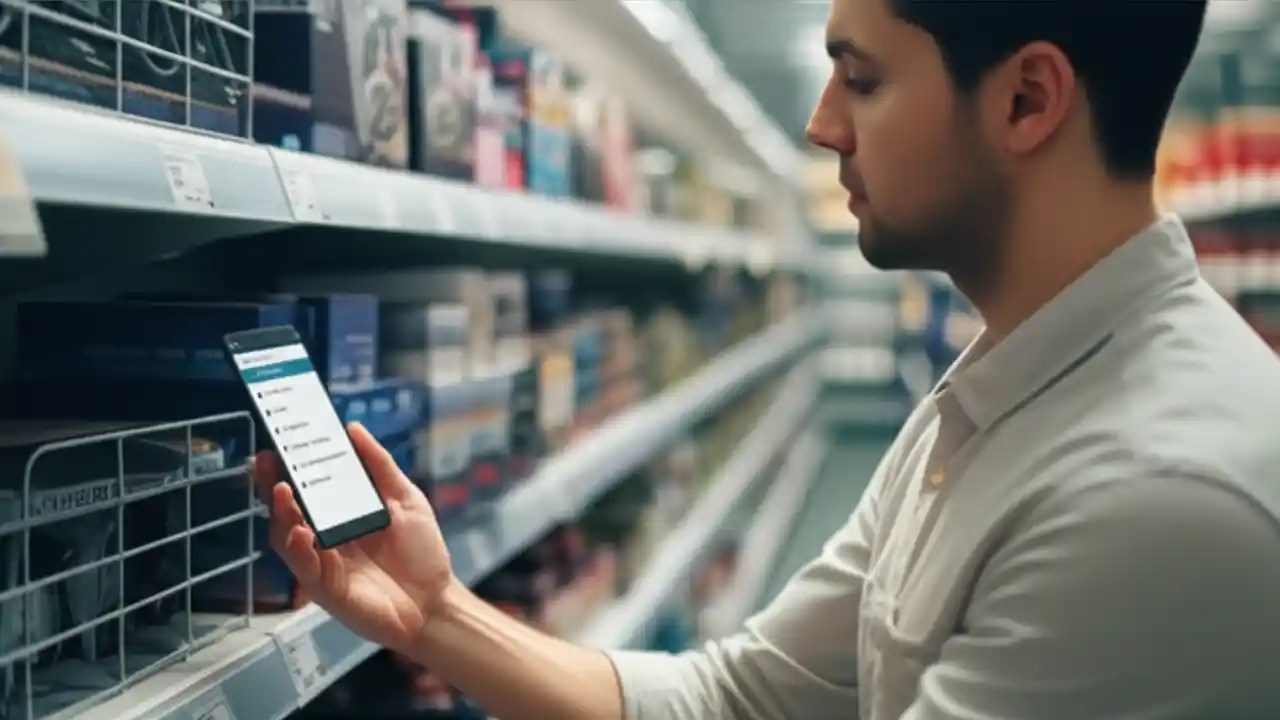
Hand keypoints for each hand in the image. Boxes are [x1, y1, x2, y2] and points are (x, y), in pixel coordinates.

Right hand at [253, 422, 454, 654]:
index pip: (306, 489)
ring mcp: (323, 564)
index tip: (278, 443)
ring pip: (288, 539)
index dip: (288, 468)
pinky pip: (306, 568)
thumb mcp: (405, 499)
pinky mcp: (327, 590)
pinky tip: (302, 532)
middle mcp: (324, 539)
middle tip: (265, 461)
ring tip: (281, 490)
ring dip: (282, 515)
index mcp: (339, 517)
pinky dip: (300, 550)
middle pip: (287, 512)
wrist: (436, 600)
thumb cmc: (421, 552)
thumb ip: (379, 465)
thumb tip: (352, 428)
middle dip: (272, 486)